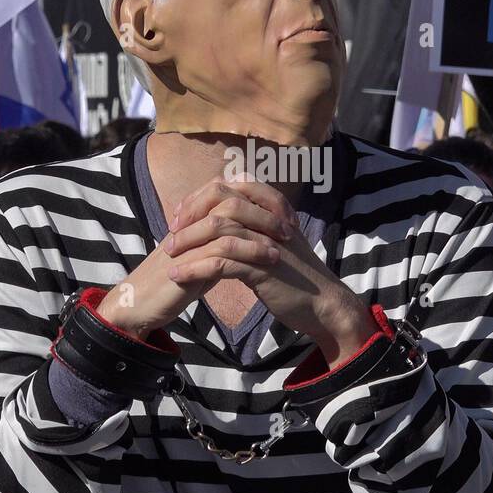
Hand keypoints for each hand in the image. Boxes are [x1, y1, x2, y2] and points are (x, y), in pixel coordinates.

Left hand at [165, 176, 378, 365]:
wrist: (324, 305)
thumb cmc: (296, 277)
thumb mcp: (275, 244)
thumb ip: (255, 227)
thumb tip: (223, 219)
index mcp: (273, 210)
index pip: (230, 187)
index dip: (201, 197)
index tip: (181, 215)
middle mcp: (271, 220)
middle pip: (221, 202)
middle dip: (190, 215)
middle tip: (170, 234)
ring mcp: (268, 243)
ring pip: (218, 229)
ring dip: (188, 242)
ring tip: (169, 255)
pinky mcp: (263, 269)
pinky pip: (221, 263)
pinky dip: (195, 268)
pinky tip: (179, 276)